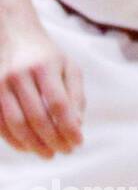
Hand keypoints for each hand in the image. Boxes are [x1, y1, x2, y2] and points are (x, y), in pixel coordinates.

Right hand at [0, 21, 84, 157]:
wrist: (16, 35)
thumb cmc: (48, 56)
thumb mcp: (68, 67)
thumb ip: (75, 94)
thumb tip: (77, 125)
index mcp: (45, 66)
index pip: (58, 104)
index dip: (69, 127)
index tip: (78, 142)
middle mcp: (21, 75)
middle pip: (38, 117)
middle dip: (53, 139)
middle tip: (65, 151)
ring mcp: (2, 85)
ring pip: (17, 124)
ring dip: (34, 145)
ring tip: (49, 154)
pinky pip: (1, 125)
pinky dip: (15, 141)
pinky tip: (28, 148)